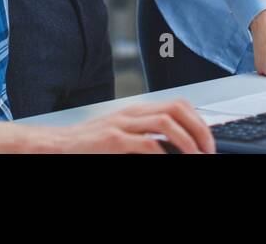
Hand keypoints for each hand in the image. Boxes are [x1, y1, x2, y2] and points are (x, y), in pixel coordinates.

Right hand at [50, 100, 214, 152]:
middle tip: (208, 150)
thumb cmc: (89, 145)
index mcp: (137, 110)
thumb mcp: (122, 135)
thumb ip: (146, 136)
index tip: (208, 141)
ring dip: (187, 141)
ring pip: (166, 123)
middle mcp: (132, 113)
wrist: (57, 146)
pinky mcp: (112, 140)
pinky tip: (168, 161)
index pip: (178, 105)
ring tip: (196, 157)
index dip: (198, 121)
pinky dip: (162, 154)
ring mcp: (122, 125)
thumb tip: (174, 147)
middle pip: (177, 108)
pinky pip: (146, 144)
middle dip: (199, 129)